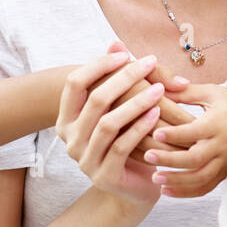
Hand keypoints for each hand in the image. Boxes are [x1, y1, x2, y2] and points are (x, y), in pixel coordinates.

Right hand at [54, 50, 164, 208]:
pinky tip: (157, 114)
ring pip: (108, 124)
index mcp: (66, 119)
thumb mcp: (123, 105)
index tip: (125, 53)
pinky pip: (122, 146)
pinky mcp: (103, 176)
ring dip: (136, 102)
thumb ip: (119, 77)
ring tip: (159, 89)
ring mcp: (84, 160)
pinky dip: (140, 127)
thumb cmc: (130, 138)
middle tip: (150, 63)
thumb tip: (116, 41)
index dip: (98, 65)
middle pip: (95, 100)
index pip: (74, 83)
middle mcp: (69, 139)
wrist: (137, 185)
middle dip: (124, 78)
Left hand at [139, 81, 226, 198]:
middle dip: (170, 159)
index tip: (154, 132)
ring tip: (155, 178)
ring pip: (200, 177)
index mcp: (218, 124)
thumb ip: (188, 93)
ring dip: (176, 180)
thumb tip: (159, 89)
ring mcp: (225, 162)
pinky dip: (186, 192)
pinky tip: (166, 190)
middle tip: (148, 156)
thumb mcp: (214, 93)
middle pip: (195, 158)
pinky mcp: (225, 173)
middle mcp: (223, 145)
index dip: (174, 133)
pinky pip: (206, 188)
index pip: (193, 132)